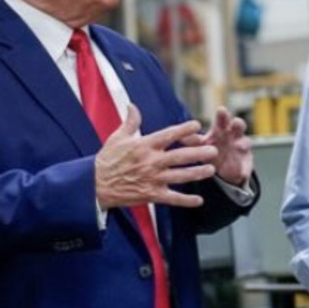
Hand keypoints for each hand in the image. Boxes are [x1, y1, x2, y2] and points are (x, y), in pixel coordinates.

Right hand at [95, 103, 217, 209]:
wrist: (94, 185)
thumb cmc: (107, 160)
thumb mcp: (117, 137)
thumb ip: (130, 122)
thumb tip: (133, 106)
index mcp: (144, 145)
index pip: (168, 134)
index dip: (184, 129)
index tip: (198, 125)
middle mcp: (151, 161)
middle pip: (180, 156)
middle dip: (198, 153)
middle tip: (214, 150)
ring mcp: (152, 179)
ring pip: (180, 176)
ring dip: (197, 173)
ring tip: (212, 170)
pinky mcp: (151, 195)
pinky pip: (172, 198)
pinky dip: (186, 201)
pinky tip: (199, 200)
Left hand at [182, 107, 253, 187]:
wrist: (225, 167)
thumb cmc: (212, 149)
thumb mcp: (202, 143)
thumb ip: (193, 139)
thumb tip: (179, 135)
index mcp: (222, 129)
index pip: (223, 119)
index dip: (223, 115)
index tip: (221, 110)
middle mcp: (234, 136)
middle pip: (238, 127)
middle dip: (238, 124)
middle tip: (235, 122)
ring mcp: (242, 150)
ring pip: (245, 144)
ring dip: (243, 144)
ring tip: (239, 146)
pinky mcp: (245, 165)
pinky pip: (245, 168)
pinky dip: (243, 170)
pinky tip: (241, 174)